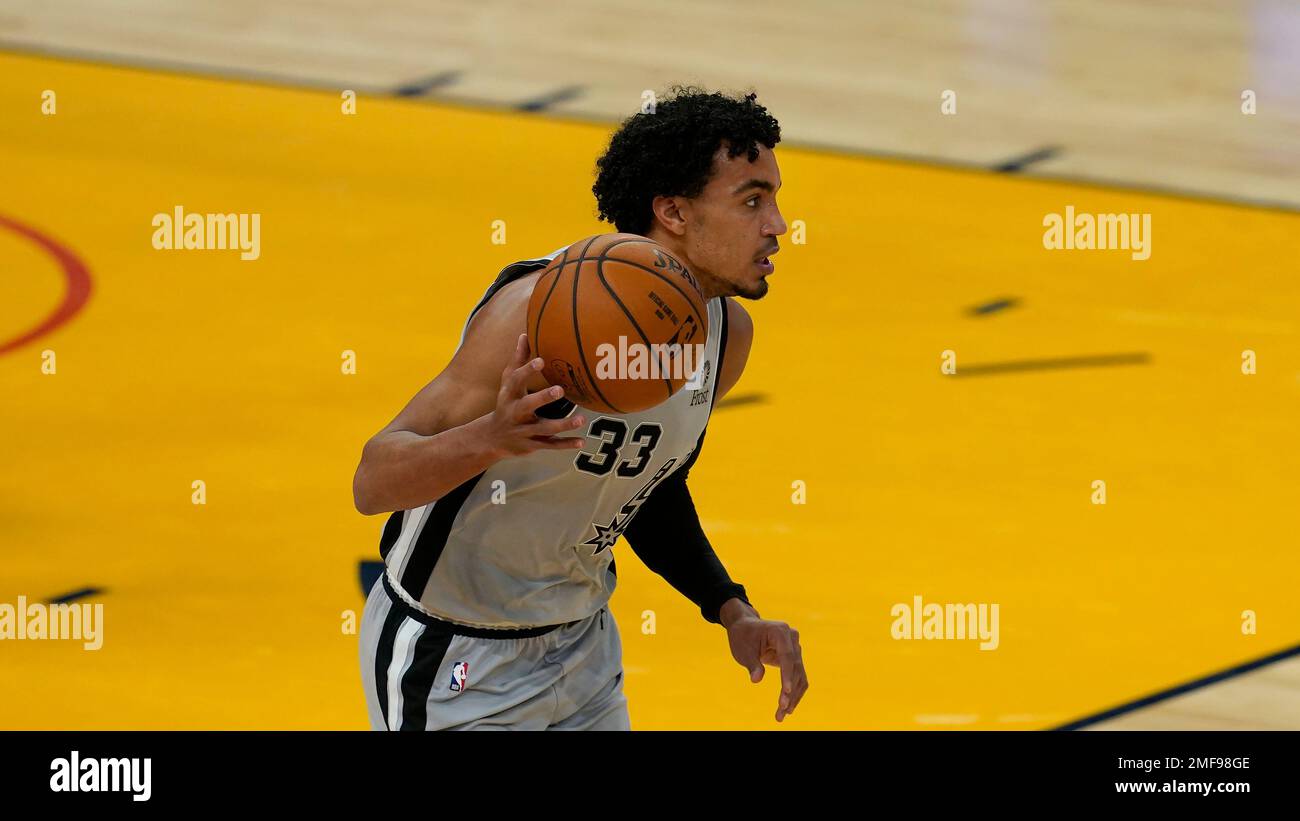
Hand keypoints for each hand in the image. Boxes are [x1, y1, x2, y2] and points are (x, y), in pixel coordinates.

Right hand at [479, 334, 586, 457]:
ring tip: (581, 419)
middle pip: (527, 405)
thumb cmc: (506, 402)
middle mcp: (515, 412)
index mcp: (510, 394)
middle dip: (542, 398)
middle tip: (560, 389)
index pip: (516, 380)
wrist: (492, 438)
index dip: (527, 370)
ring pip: (544, 428)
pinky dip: (566, 444)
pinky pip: (550, 445)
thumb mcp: (507, 382)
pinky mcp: (533, 444)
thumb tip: (525, 334)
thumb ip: (518, 359)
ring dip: (563, 424)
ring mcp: (524, 430)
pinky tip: (581, 441)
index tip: (541, 360)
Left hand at [723, 602, 808, 721]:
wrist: (745, 627)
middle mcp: (792, 639)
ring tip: (783, 714)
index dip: (787, 675)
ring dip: (793, 696)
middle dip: (790, 691)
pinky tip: (788, 707)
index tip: (786, 692)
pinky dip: (794, 691)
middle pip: (796, 668)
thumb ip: (752, 664)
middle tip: (782, 711)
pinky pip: (797, 676)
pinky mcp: (794, 658)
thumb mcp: (743, 651)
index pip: (787, 656)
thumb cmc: (742, 637)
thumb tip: (756, 679)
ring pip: (799, 675)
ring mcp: (795, 648)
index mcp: (780, 632)